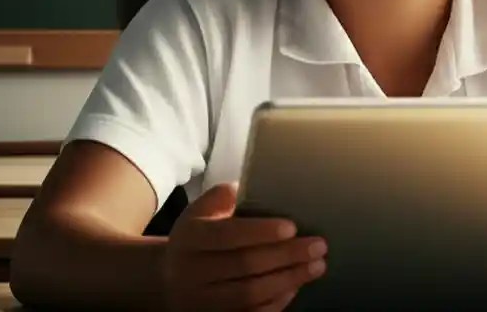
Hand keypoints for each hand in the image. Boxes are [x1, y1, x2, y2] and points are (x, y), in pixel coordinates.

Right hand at [161, 182, 326, 311]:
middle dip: (286, 256)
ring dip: (288, 280)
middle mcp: (191, 271)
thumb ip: (221, 198)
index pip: (227, 235)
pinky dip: (275, 303)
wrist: (167, 279)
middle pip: (243, 266)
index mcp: (190, 238)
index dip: (260, 232)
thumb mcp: (200, 211)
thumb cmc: (198, 237)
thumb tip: (244, 187)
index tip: (292, 227)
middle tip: (318, 246)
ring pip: (248, 294)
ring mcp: (201, 300)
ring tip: (317, 266)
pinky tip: (295, 287)